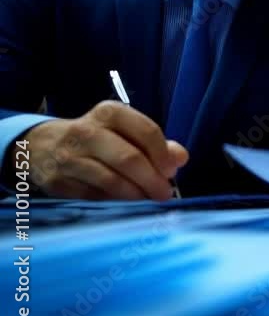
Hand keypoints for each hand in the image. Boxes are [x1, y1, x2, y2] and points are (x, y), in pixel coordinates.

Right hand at [16, 101, 188, 200]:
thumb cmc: (96, 139)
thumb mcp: (124, 131)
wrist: (41, 146)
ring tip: (147, 198)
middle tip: (165, 193)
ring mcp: (69, 157)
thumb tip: (181, 158)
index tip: (171, 171)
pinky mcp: (58, 182)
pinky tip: (124, 201)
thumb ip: (155, 143)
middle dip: (152, 180)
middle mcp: (86, 131)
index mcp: (108, 113)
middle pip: (129, 158)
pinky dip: (115, 201)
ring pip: (111, 181)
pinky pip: (94, 196)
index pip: (146, 131)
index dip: (163, 155)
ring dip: (136, 194)